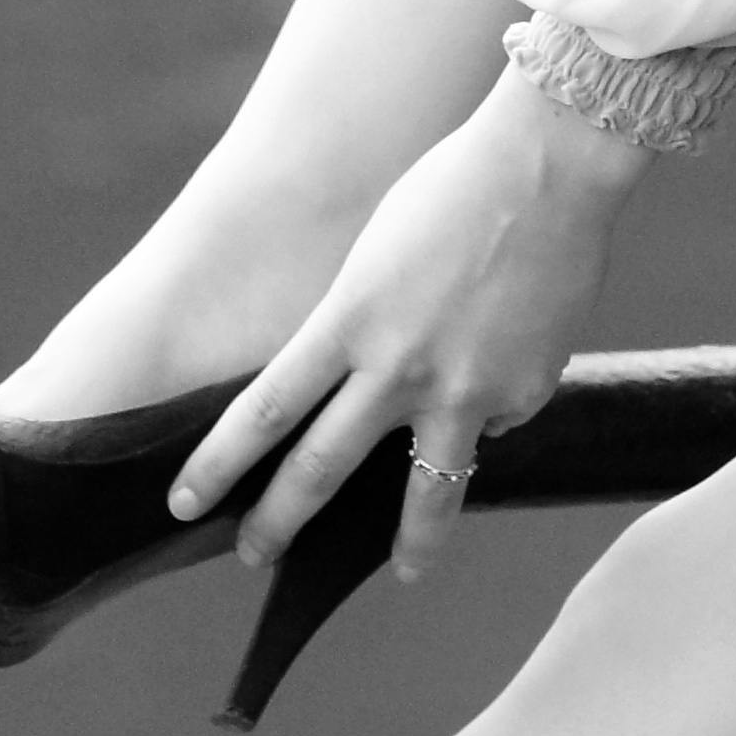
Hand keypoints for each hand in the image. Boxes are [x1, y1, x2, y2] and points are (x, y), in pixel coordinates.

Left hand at [167, 66, 650, 581]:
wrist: (552, 164)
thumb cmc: (456, 186)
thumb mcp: (379, 254)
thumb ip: (368, 326)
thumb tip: (393, 393)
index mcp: (350, 321)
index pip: (266, 411)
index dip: (218, 464)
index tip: (183, 502)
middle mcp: (400, 368)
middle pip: (323, 468)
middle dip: (279, 522)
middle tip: (251, 557)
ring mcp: (467, 389)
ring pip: (430, 492)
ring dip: (413, 543)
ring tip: (406, 571)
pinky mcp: (525, 391)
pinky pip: (500, 416)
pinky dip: (494, 402)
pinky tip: (508, 350)